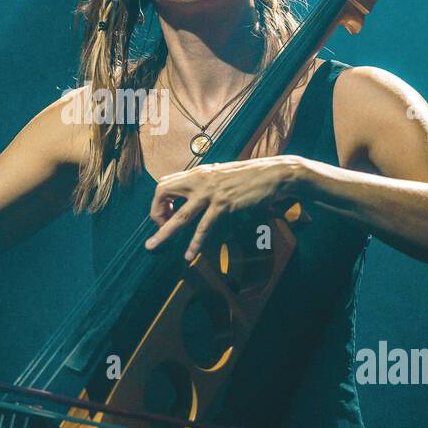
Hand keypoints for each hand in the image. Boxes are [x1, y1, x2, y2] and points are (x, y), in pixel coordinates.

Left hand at [144, 155, 307, 260]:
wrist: (274, 173)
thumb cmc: (251, 176)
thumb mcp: (223, 175)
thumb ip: (207, 184)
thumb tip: (196, 198)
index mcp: (198, 173)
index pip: (166, 182)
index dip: (159, 200)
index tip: (164, 215)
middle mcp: (200, 179)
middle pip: (163, 192)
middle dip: (156, 213)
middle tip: (159, 229)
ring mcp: (211, 192)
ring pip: (180, 215)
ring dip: (164, 232)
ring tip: (153, 246)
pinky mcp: (224, 205)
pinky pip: (204, 226)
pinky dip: (195, 242)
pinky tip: (189, 254)